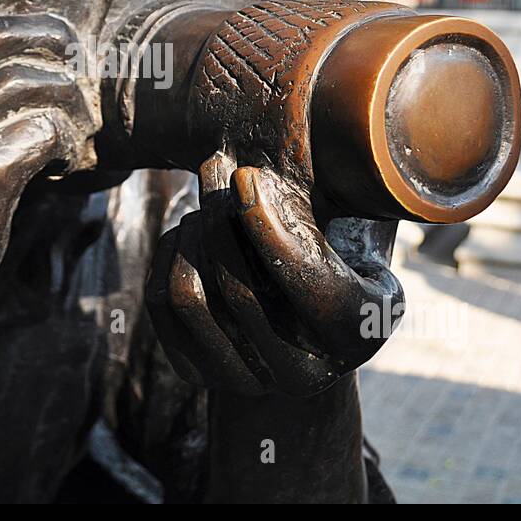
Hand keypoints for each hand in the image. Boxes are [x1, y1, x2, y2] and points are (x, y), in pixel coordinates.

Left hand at [146, 153, 403, 396]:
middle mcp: (305, 373)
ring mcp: (248, 381)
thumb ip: (348, 199)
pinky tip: (188, 229)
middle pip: (239, 287)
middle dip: (220, 214)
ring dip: (192, 233)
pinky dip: (168, 252)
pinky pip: (160, 302)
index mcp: (360, 333)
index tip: (246, 174)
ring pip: (189, 295)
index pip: (311, 285)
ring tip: (207, 204)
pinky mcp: (198, 373)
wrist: (304, 328)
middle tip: (214, 164)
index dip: (271, 228)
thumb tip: (335, 139)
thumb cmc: (342, 251)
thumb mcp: (360, 225)